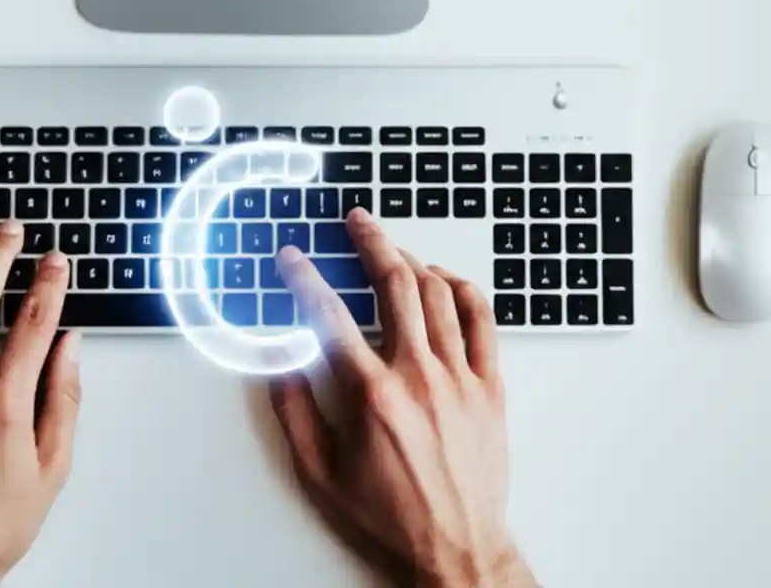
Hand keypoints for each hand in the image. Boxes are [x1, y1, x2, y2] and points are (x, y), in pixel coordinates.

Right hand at [269, 208, 535, 587]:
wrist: (456, 548)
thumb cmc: (390, 516)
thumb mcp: (320, 472)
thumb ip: (295, 412)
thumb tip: (280, 365)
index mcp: (372, 395)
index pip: (329, 316)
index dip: (305, 278)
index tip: (293, 258)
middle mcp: (419, 377)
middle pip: (394, 284)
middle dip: (371, 241)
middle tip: (357, 222)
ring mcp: (460, 379)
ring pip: (439, 294)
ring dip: (413, 261)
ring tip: (394, 250)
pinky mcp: (491, 388)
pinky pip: (483, 321)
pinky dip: (463, 290)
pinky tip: (446, 281)